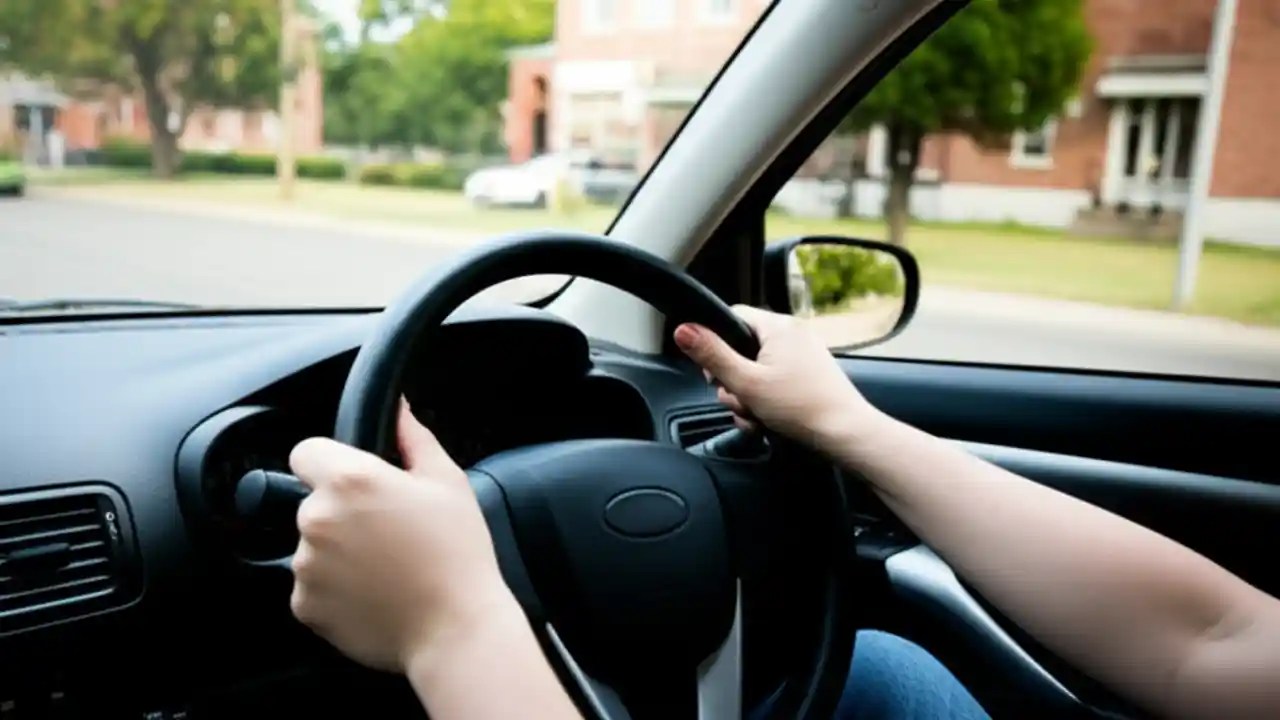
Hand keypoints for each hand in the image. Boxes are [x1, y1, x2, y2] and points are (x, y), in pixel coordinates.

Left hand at [288, 401, 516, 673]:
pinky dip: (336, 589)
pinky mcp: (304, 605)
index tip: (355, 480)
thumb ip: (413, 437)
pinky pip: (313, 586)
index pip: (305, 451)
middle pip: (313, 501)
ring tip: (386, 566)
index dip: (330, 461)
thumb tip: (398, 408)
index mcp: (350, 481)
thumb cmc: (457, 555)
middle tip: (388, 530)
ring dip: (338, 552)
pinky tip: (375, 591)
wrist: (456, 628)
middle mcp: (317, 519)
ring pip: (313, 545)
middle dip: (342, 511)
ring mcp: (306, 566)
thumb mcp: (447, 482)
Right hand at [673, 305, 880, 452]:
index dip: (714, 344)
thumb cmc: (801, 408)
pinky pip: (774, 384)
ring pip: (756, 372)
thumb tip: (683, 330)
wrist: (845, 434)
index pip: (732, 317)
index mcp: (778, 326)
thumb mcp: (746, 382)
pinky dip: (766, 402)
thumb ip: (711, 355)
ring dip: (748, 398)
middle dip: (733, 382)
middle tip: (741, 400)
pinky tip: (769, 421)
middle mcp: (792, 335)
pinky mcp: (809, 377)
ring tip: (759, 415)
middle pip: (741, 350)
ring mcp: (803, 357)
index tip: (713, 372)